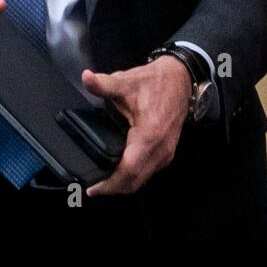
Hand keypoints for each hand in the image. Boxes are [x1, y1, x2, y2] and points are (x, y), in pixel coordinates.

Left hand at [81, 56, 190, 196]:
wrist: (180, 78)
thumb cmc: (156, 81)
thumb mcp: (126, 81)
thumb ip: (103, 84)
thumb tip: (86, 78)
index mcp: (150, 134)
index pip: (128, 170)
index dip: (109, 183)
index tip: (92, 188)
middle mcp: (161, 148)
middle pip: (134, 182)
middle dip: (113, 189)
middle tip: (93, 189)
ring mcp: (166, 152)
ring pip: (142, 180)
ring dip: (123, 185)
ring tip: (103, 183)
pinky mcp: (167, 152)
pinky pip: (148, 173)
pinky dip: (133, 178)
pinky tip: (120, 172)